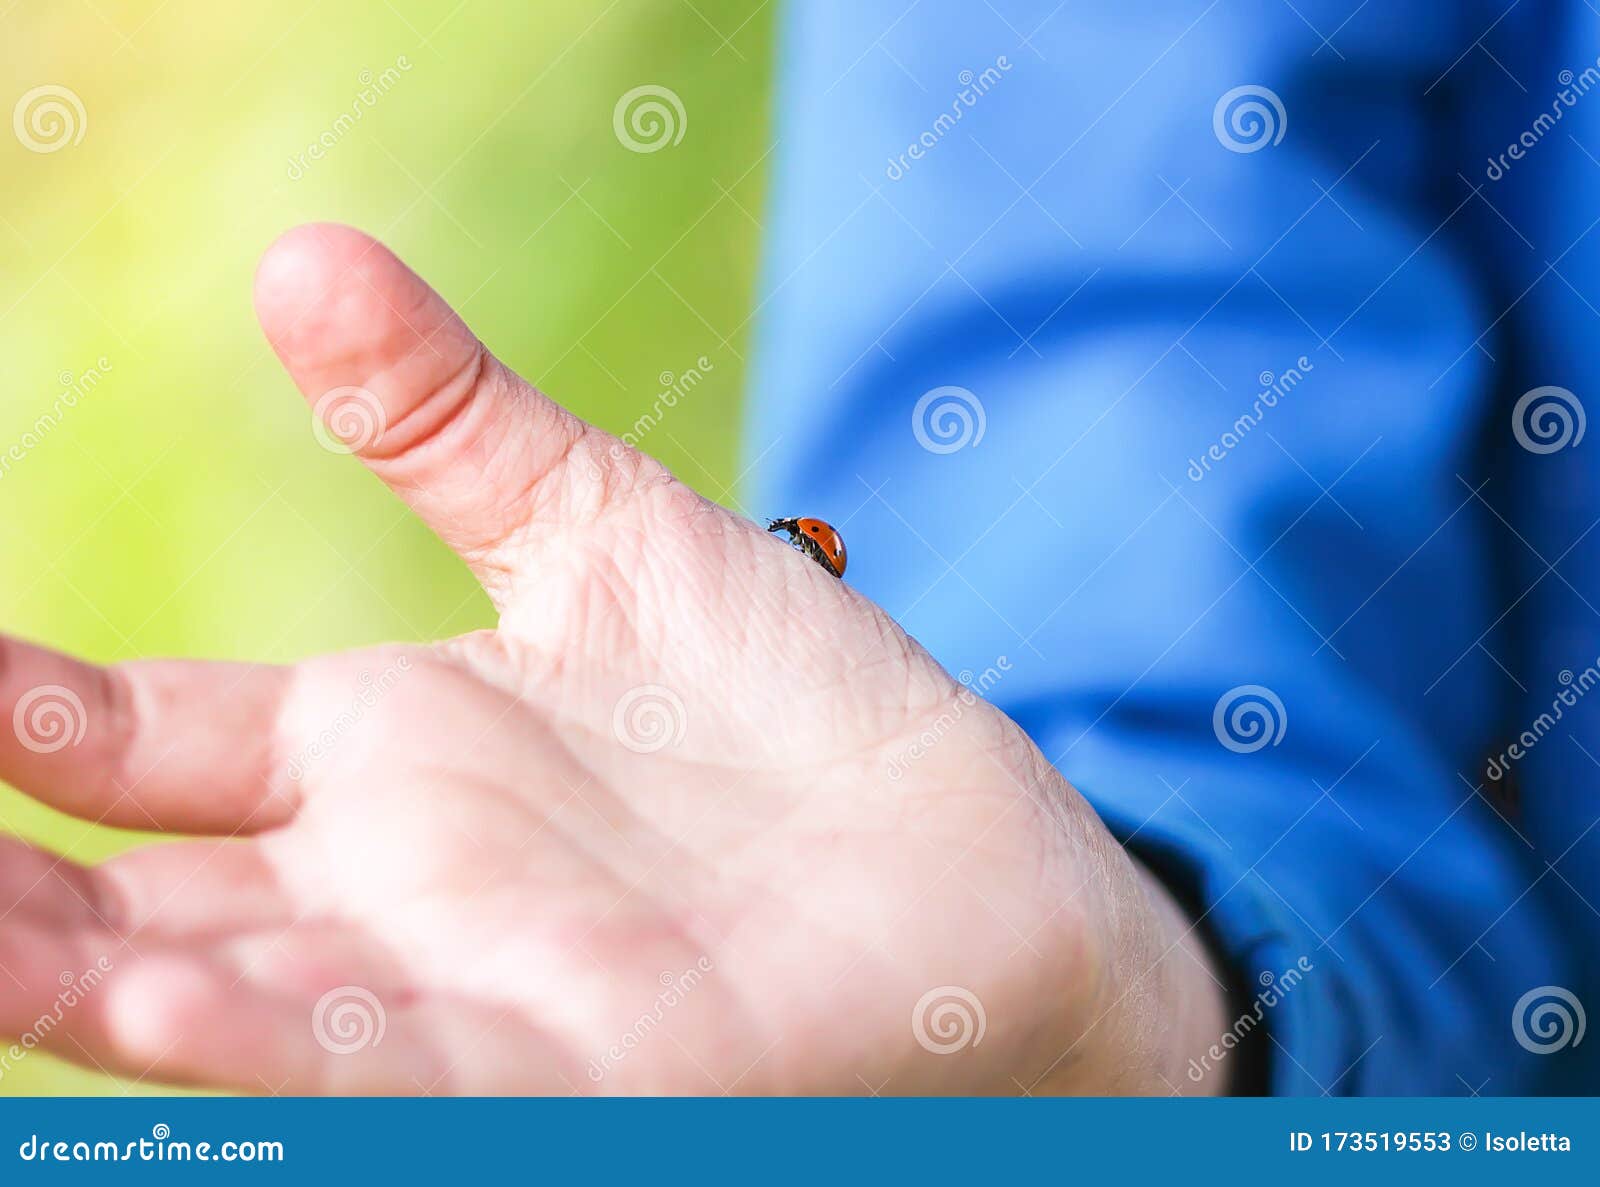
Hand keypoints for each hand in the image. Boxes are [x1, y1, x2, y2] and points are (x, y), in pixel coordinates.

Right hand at [0, 225, 1226, 1094]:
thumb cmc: (783, 702)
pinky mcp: (591, 1071)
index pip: (142, 742)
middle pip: (150, 902)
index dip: (20, 709)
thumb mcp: (600, 528)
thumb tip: (301, 255)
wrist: (955, 843)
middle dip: (17, 889)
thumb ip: (450, 420)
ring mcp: (480, 989)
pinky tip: (181, 1008)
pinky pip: (413, 1070)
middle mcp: (395, 888)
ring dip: (98, 983)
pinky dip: (300, 1052)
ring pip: (245, 1008)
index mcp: (378, 753)